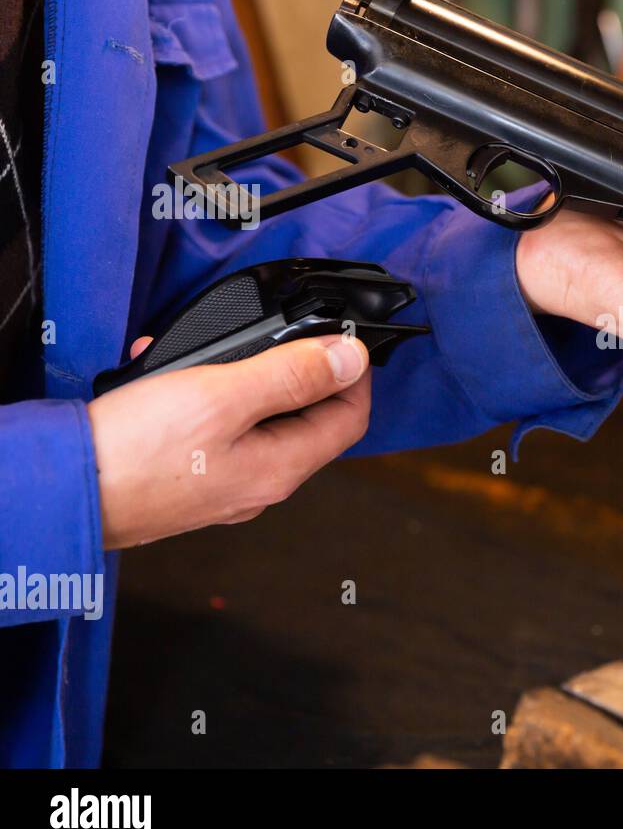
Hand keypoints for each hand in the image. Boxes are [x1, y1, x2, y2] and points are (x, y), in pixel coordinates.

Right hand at [88, 335, 370, 549]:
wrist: (62, 492)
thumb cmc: (134, 452)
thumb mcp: (222, 395)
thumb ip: (291, 375)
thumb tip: (351, 359)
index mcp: (282, 468)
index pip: (350, 419)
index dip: (354, 374)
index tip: (342, 339)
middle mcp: (261, 483)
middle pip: (309, 419)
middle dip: (293, 369)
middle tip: (269, 336)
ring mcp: (226, 484)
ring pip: (258, 419)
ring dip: (240, 376)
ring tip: (207, 350)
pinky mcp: (192, 477)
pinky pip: (217, 428)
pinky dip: (202, 394)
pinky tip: (168, 371)